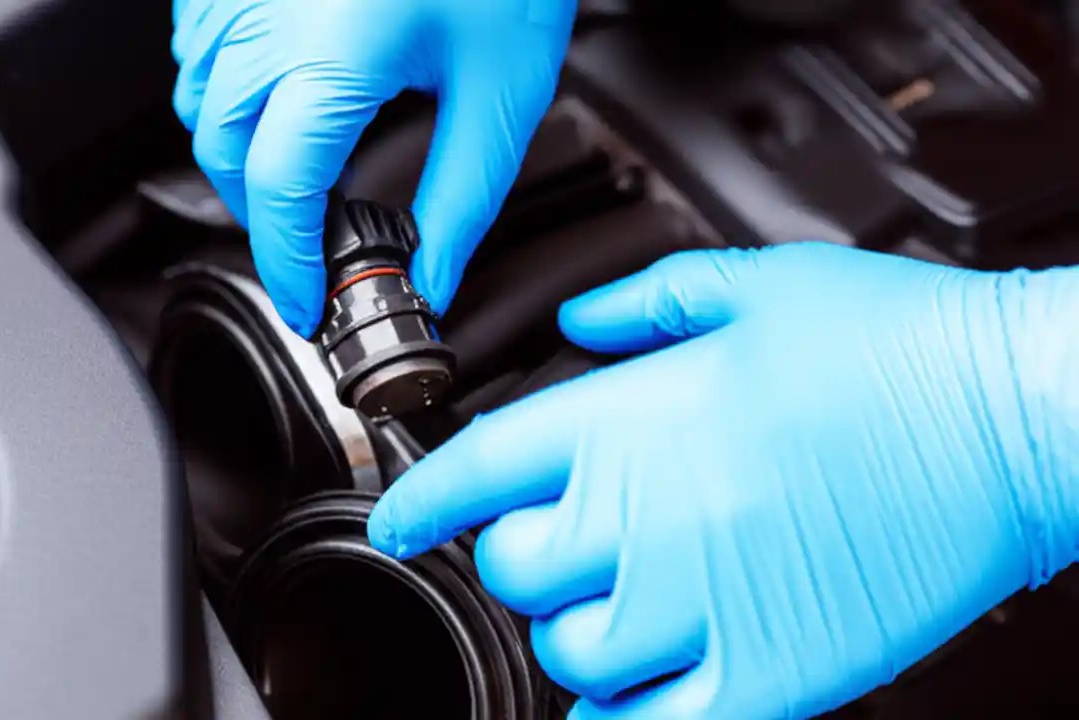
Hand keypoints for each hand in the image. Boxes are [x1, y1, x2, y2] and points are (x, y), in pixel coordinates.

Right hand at [172, 0, 576, 336]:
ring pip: (200, 98)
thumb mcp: (501, 93)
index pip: (278, 191)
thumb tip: (435, 274)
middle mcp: (267, 15)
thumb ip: (463, 200)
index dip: (289, 264)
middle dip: (262, 214)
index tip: (309, 302)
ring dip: (241, 154)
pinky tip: (278, 99)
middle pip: (223, 151)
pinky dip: (227, 90)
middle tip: (313, 246)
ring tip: (303, 176)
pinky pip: (201, 45)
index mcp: (331, 53)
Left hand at [368, 243, 1078, 717]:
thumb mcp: (754, 285)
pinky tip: (630, 691)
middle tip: (563, 539)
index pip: (476, 470)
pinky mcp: (767, 675)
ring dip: (572, 629)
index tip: (400, 516)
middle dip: (523, 553)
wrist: (1012, 414)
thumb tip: (578, 321)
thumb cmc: (895, 346)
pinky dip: (619, 715)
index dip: (420, 499)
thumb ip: (643, 303)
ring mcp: (702, 605)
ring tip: (615, 603)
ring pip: (568, 651)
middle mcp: (646, 516)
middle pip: (515, 567)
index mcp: (629, 422)